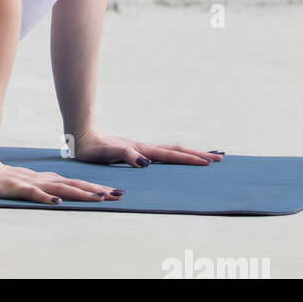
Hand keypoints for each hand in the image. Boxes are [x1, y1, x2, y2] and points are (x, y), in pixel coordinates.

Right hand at [0, 158, 122, 203]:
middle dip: (97, 190)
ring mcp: (32, 183)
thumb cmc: (8, 181)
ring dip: (80, 194)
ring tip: (98, 198)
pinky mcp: (18, 188)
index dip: (97, 188)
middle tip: (118, 194)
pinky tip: (56, 202)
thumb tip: (67, 196)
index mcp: (50, 180)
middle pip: (75, 186)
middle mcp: (45, 180)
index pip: (78, 184)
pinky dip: (46, 198)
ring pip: (60, 189)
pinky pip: (33, 194)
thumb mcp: (33, 185)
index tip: (116, 192)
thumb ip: (49, 189)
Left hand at [71, 129, 223, 166]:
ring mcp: (142, 149)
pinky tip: (177, 159)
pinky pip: (163, 154)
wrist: (83, 138)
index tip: (209, 162)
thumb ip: (127, 156)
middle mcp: (146, 149)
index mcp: (143, 150)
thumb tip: (145, 163)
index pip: (171, 155)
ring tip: (207, 156)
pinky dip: (176, 155)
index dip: (190, 159)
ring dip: (190, 153)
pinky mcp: (137, 152)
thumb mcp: (109, 154)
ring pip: (172, 151)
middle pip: (177, 151)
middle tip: (220, 157)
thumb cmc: (94, 150)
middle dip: (198, 154)